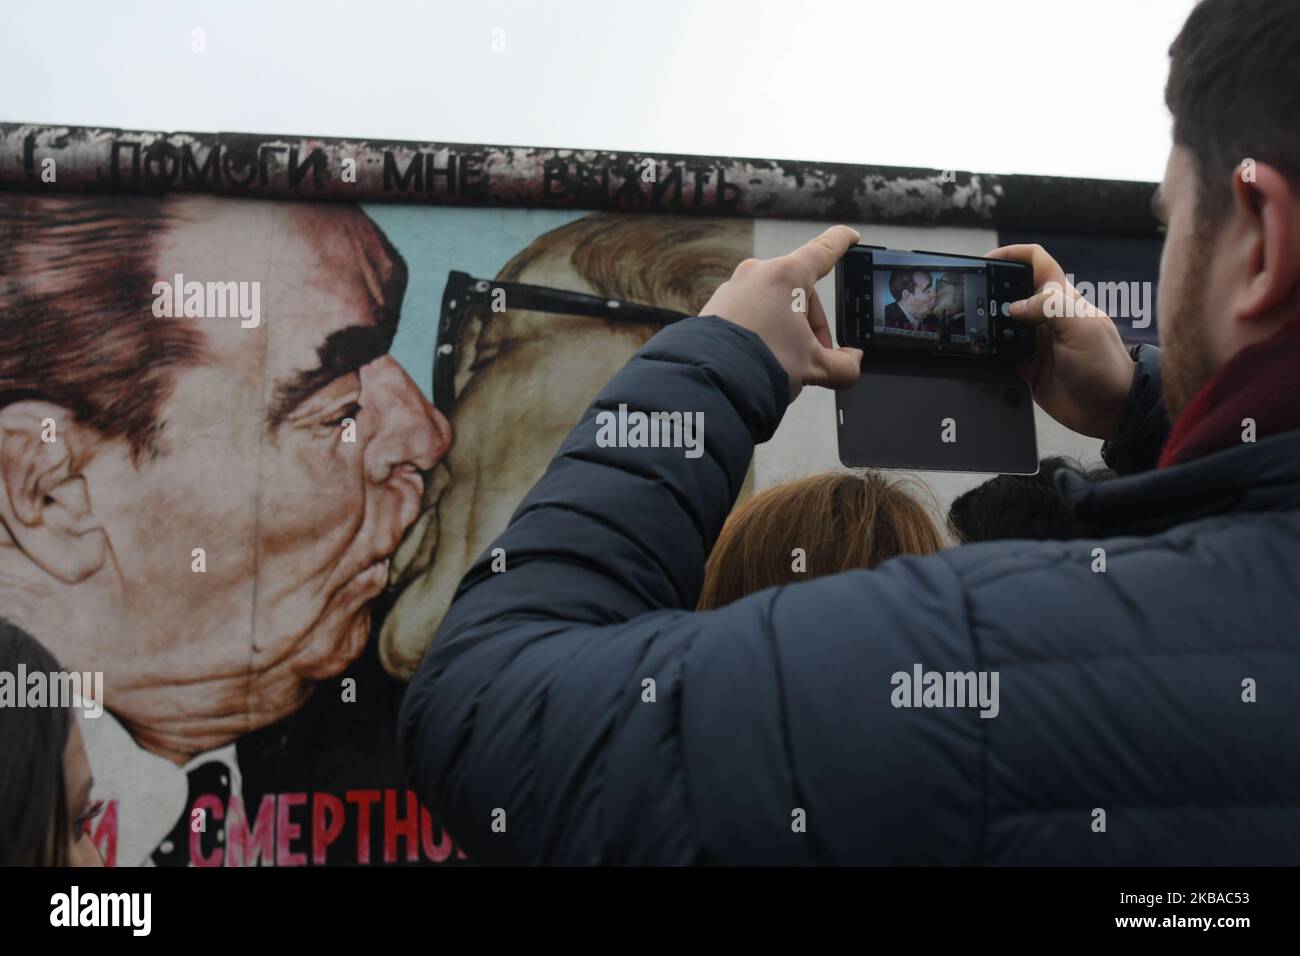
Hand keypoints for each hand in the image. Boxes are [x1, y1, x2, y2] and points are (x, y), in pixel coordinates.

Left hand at [700, 225, 863, 399]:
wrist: (711, 382)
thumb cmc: (759, 364)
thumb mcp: (813, 366)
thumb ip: (843, 365)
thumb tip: (852, 362)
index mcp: (786, 276)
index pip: (824, 250)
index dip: (842, 242)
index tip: (851, 237)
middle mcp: (758, 273)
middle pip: (800, 291)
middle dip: (812, 323)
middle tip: (814, 354)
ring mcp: (733, 288)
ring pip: (775, 302)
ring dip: (788, 328)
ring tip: (784, 360)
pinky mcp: (717, 306)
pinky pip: (751, 312)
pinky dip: (763, 330)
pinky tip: (761, 356)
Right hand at [987, 244, 1135, 439]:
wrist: (1111, 410)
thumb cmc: (1106, 366)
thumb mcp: (1083, 327)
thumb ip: (1050, 308)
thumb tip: (1014, 307)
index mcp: (1062, 300)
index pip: (1036, 263)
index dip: (1013, 255)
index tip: (987, 261)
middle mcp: (1047, 318)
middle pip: (1013, 291)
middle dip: (993, 289)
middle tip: (974, 297)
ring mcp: (1036, 342)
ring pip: (1003, 323)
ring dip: (989, 323)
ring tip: (974, 326)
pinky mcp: (1028, 366)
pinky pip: (1002, 353)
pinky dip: (992, 352)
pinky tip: (985, 353)